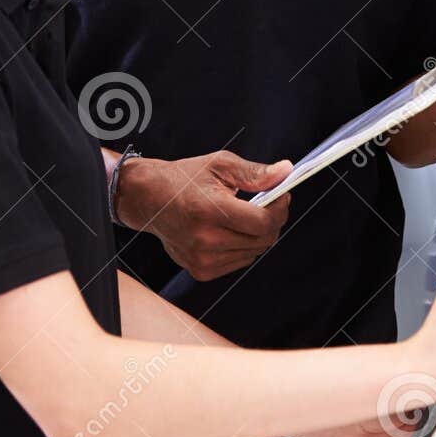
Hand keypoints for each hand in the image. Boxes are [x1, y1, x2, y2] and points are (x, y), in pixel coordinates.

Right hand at [115, 151, 291, 280]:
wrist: (150, 199)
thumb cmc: (184, 179)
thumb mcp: (220, 165)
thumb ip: (255, 172)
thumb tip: (285, 173)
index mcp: (209, 210)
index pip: (263, 223)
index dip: (280, 209)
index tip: (281, 196)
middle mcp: (205, 239)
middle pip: (263, 240)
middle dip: (272, 221)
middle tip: (267, 203)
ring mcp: (202, 259)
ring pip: (254, 252)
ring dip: (257, 235)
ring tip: (242, 215)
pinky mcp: (201, 271)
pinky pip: (240, 262)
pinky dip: (243, 246)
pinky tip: (229, 230)